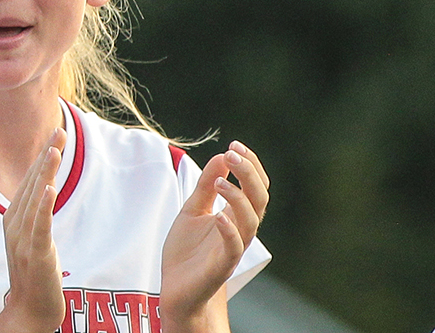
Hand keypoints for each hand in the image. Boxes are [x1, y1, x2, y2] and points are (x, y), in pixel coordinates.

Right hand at [0, 128, 66, 332]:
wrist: (30, 311)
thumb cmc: (35, 276)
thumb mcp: (32, 238)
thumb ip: (34, 214)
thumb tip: (42, 189)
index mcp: (13, 219)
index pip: (30, 182)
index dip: (42, 158)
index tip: (55, 137)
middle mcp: (14, 225)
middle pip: (31, 185)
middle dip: (46, 157)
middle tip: (59, 132)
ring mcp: (23, 239)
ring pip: (34, 200)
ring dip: (44, 173)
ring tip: (54, 150)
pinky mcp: (36, 254)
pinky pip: (39, 226)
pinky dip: (42, 206)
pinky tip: (48, 189)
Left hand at [159, 141, 268, 330]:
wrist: (175, 288)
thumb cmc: (186, 251)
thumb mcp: (192, 209)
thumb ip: (206, 185)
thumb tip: (222, 156)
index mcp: (235, 215)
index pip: (255, 187)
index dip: (250, 165)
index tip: (234, 145)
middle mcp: (240, 230)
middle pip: (260, 199)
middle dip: (249, 174)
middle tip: (232, 154)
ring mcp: (233, 248)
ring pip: (251, 221)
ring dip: (238, 198)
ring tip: (219, 182)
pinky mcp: (222, 266)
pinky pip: (234, 248)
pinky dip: (229, 230)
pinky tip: (219, 216)